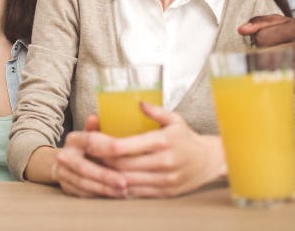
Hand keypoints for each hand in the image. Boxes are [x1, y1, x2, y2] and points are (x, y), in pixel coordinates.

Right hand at [54, 115, 126, 197]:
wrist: (66, 161)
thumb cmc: (88, 147)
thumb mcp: (93, 133)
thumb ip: (98, 127)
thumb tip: (97, 116)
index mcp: (73, 139)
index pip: (90, 141)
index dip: (107, 147)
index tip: (125, 153)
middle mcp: (64, 155)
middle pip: (84, 167)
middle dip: (105, 176)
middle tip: (124, 183)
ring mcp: (63, 172)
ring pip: (83, 183)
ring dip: (104, 189)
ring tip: (123, 192)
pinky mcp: (66, 187)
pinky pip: (83, 194)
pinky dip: (99, 196)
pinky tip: (114, 196)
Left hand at [76, 105, 225, 197]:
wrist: (210, 161)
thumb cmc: (186, 138)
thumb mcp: (174, 119)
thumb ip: (155, 110)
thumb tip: (137, 101)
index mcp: (162, 141)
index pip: (123, 147)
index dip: (102, 145)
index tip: (88, 141)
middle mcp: (162, 162)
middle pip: (120, 165)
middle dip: (99, 160)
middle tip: (84, 154)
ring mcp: (164, 180)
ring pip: (125, 181)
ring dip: (106, 175)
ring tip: (92, 166)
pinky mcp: (164, 193)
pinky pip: (136, 192)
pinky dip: (120, 187)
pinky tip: (109, 179)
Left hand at [238, 14, 294, 92]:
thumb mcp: (284, 23)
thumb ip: (261, 22)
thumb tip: (241, 30)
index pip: (262, 37)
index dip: (258, 41)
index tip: (264, 42)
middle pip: (266, 55)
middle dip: (260, 55)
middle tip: (264, 55)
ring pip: (274, 71)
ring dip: (267, 69)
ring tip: (271, 64)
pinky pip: (284, 85)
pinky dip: (277, 82)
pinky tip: (279, 76)